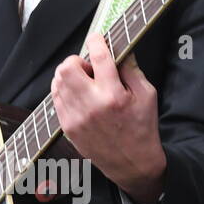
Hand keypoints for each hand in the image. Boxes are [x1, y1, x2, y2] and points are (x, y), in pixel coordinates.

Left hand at [51, 32, 165, 203]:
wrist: (132, 164)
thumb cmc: (142, 129)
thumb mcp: (147, 96)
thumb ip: (132, 70)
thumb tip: (120, 50)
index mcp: (114, 96)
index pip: (98, 58)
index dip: (96, 42)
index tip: (96, 39)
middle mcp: (91, 105)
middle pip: (67, 68)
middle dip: (77, 61)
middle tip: (89, 68)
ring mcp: (75, 117)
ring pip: (58, 81)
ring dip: (69, 76)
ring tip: (85, 82)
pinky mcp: (67, 127)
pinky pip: (56, 98)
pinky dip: (65, 91)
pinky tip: (79, 95)